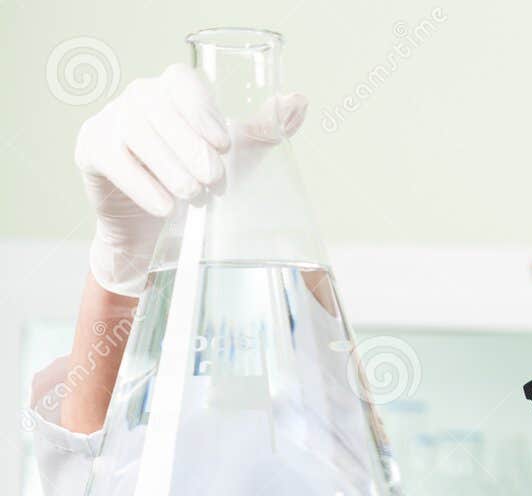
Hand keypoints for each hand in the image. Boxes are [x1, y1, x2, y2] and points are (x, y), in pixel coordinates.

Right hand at [74, 64, 306, 296]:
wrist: (152, 233)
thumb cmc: (196, 185)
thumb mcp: (234, 160)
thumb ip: (262, 132)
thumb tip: (297, 102)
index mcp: (174, 93)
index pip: (183, 83)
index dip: (201, 110)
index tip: (224, 146)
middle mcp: (140, 99)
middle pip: (157, 106)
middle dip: (188, 145)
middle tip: (212, 181)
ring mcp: (112, 120)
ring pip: (135, 130)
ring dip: (167, 165)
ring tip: (191, 196)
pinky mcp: (92, 149)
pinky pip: (113, 158)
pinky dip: (140, 184)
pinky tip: (163, 206)